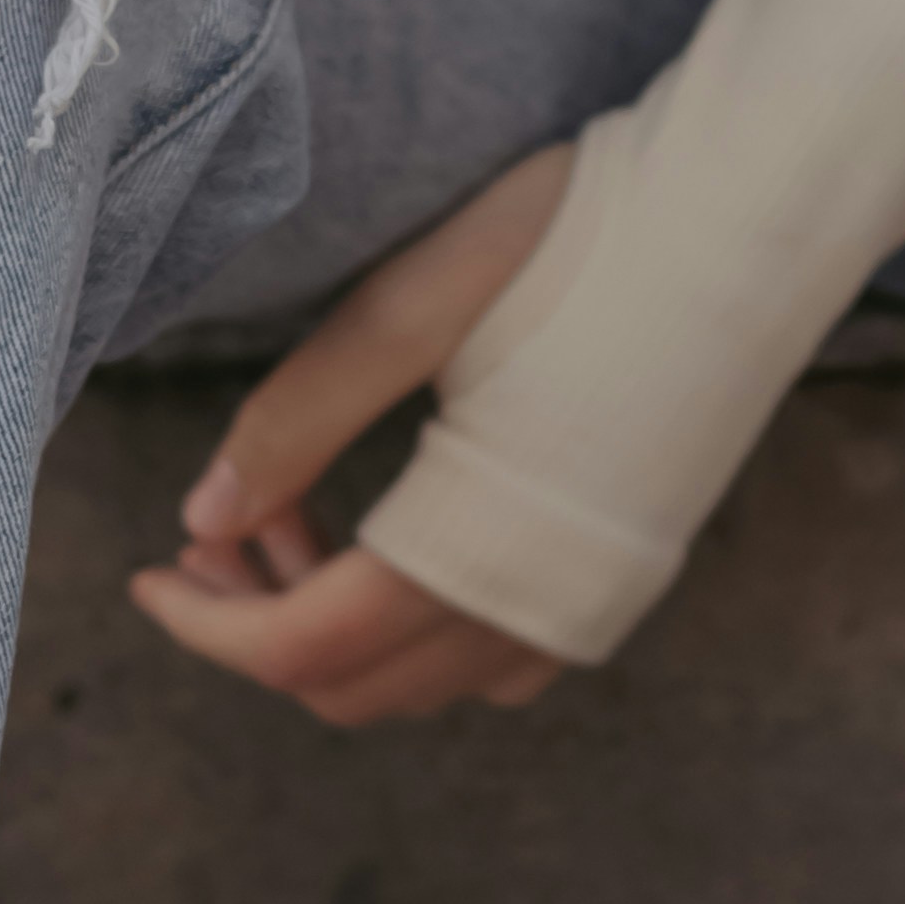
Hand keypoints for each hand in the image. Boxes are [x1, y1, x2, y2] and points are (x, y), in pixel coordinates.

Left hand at [125, 141, 576, 732]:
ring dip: (333, 624)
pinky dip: (417, 627)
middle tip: (217, 524)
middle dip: (257, 623)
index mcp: (476, 549)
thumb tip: (199, 516)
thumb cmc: (579, 241)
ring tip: (293, 511)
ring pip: (419, 681)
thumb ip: (300, 420)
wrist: (752, 218)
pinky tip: (395, 534)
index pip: (303, 646)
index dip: (206, 622)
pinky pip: (495, 657)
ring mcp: (592, 604)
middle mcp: (540, 609)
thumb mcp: (413, 308)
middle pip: (351, 685)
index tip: (152, 567)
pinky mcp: (624, 575)